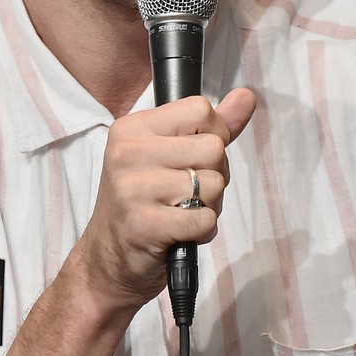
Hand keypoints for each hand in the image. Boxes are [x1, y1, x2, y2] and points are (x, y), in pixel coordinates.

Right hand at [74, 87, 256, 313]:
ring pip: (214, 184)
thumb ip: (212, 127)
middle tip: (189, 192)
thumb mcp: (169, 155)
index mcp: (133, 128)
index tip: (193, 158)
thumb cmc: (143, 202)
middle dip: (215, 175)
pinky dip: (203, 230)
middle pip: (214, 148)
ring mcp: (133, 188)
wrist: (108, 259)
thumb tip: (247, 96)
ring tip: (182, 211)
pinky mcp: (144, 224)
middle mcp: (128, 152)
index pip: (200, 110)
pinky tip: (181, 232)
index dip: (212, 136)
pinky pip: (205, 219)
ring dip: (210, 205)